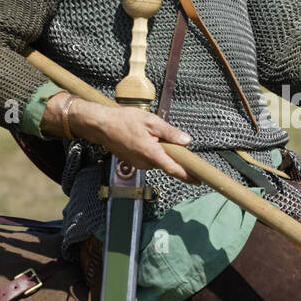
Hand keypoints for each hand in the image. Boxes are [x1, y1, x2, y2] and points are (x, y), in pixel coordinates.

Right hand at [43, 95, 198, 182]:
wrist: (101, 125)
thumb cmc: (124, 121)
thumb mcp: (151, 121)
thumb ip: (170, 133)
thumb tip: (186, 140)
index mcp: (151, 153)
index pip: (174, 169)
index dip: (188, 176)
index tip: (198, 180)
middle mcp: (144, 162)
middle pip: (167, 164)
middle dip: (173, 156)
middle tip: (173, 142)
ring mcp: (138, 164)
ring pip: (158, 161)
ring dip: (161, 152)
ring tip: (151, 135)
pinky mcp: (133, 162)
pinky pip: (149, 159)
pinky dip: (152, 152)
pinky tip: (145, 139)